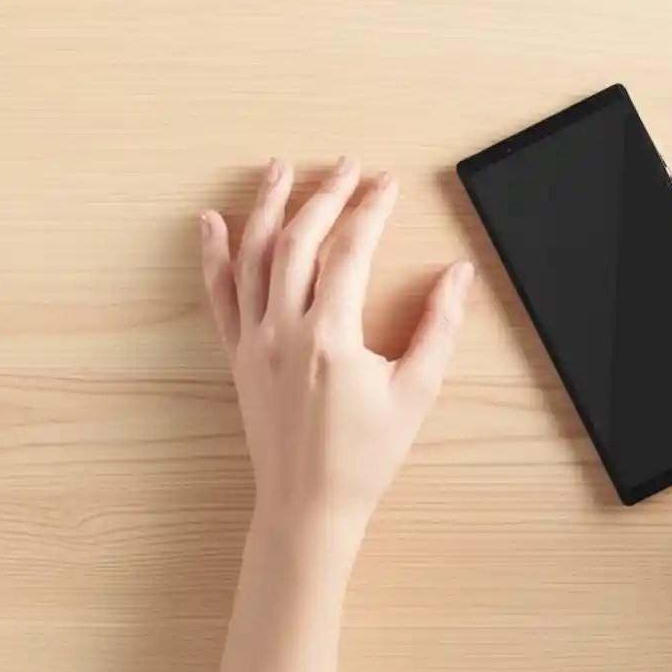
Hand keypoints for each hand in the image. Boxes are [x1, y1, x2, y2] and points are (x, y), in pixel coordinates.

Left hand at [200, 156, 473, 529]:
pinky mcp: (238, 356)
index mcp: (331, 339)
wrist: (308, 505)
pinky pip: (219, 295)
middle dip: (325, 196)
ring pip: (253, 258)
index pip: (351, 252)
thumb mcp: (416, 393)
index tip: (388, 183)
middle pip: (298, 241)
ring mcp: (254, 342)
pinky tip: (212, 222)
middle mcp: (285, 331)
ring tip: (281, 169)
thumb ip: (439, 327)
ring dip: (266, 207)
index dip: (371, 210)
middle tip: (347, 166)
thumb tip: (459, 275)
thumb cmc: (364, 456)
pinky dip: (213, 255)